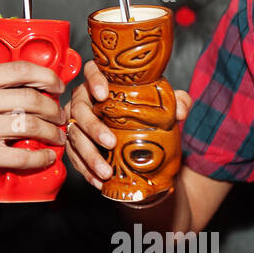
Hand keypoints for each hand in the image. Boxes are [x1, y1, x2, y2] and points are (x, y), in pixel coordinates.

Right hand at [0, 59, 72, 191]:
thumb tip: (25, 86)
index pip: (20, 69)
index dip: (47, 76)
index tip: (58, 85)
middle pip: (31, 98)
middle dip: (54, 108)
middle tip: (60, 116)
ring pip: (31, 125)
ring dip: (52, 132)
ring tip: (57, 136)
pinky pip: (22, 156)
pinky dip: (41, 158)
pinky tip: (46, 157)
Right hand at [65, 60, 190, 189]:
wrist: (132, 133)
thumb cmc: (142, 110)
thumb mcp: (161, 103)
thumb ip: (175, 101)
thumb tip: (180, 111)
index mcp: (101, 82)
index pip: (92, 72)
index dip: (94, 81)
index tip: (104, 95)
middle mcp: (83, 99)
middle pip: (80, 109)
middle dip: (93, 127)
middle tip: (110, 142)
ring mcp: (74, 121)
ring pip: (74, 136)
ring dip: (89, 155)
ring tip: (106, 171)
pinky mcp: (73, 142)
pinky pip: (74, 156)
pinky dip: (85, 170)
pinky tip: (98, 181)